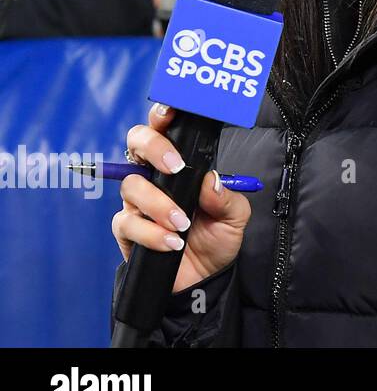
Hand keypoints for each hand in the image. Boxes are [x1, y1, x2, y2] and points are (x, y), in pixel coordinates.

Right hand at [111, 103, 250, 293]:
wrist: (203, 278)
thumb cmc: (216, 238)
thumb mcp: (235, 216)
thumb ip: (227, 197)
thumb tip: (210, 180)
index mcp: (180, 166)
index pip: (165, 130)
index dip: (162, 116)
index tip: (169, 112)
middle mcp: (154, 177)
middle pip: (137, 143)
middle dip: (154, 147)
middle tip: (175, 166)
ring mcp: (137, 202)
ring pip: (133, 187)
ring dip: (160, 205)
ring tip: (183, 224)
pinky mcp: (127, 230)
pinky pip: (128, 223)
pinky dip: (152, 233)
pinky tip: (172, 243)